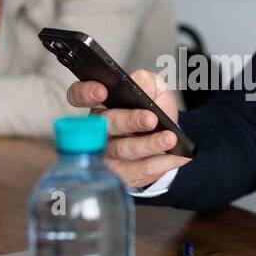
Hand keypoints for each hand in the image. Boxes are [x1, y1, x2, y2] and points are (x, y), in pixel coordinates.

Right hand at [65, 68, 192, 188]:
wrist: (165, 137)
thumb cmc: (153, 110)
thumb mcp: (154, 89)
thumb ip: (147, 82)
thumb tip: (140, 81)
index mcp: (101, 104)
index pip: (79, 96)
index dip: (85, 93)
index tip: (102, 91)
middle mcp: (99, 129)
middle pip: (105, 125)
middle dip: (129, 121)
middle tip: (151, 118)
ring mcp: (107, 154)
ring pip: (122, 150)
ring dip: (148, 145)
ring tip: (170, 138)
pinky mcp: (121, 174)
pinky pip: (139, 170)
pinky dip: (160, 163)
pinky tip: (177, 156)